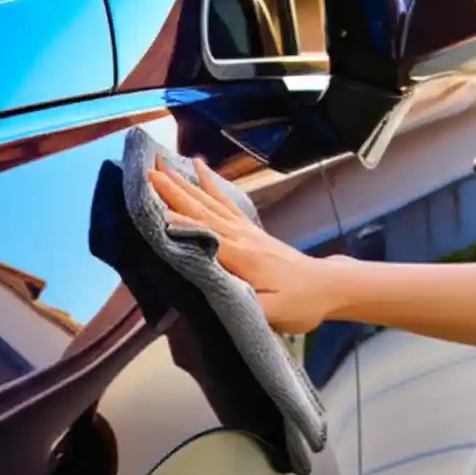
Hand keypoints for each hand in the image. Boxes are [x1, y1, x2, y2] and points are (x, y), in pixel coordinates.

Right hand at [146, 155, 346, 333]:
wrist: (329, 287)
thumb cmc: (300, 303)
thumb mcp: (272, 312)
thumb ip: (241, 301)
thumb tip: (208, 289)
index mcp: (241, 256)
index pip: (203, 233)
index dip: (177, 220)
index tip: (151, 203)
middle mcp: (240, 236)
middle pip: (201, 209)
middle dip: (172, 190)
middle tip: (147, 171)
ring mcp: (245, 230)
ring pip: (209, 202)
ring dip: (183, 182)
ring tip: (162, 162)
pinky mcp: (250, 230)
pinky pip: (224, 202)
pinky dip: (210, 183)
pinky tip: (199, 167)